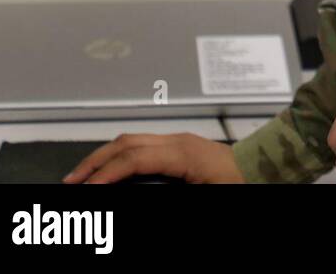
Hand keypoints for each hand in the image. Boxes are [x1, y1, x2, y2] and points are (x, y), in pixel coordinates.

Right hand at [62, 132, 244, 183]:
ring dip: (105, 158)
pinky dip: (121, 158)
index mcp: (185, 152)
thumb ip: (164, 191)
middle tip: (69, 182)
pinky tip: (111, 173)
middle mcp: (180, 141)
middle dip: (95, 162)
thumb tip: (132, 188)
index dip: (105, 175)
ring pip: (133, 142)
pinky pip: (144, 147)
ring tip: (82, 178)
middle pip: (127, 143)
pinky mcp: (183, 148)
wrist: (266, 171)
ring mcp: (181, 141)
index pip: (133, 159)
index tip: (84, 190)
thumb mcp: (205, 195)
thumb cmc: (241, 183)